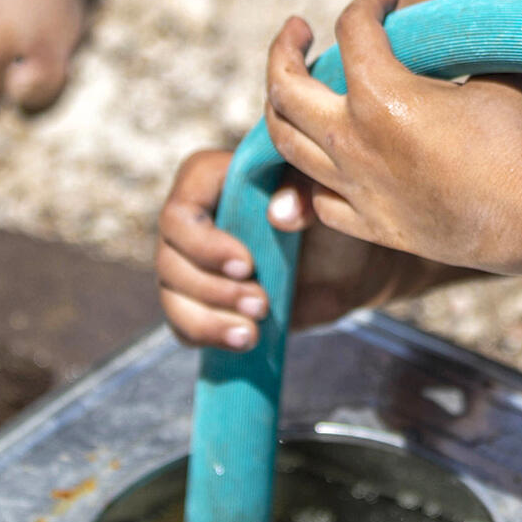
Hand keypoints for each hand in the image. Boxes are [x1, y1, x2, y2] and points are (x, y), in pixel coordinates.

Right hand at [154, 147, 424, 349]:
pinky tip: (245, 341)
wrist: (350, 263)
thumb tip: (279, 212)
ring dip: (209, 319)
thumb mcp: (326, 194)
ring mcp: (192, 263)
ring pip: (172, 295)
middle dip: (213, 289)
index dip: (204, 243)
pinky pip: (184, 324)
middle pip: (170, 259)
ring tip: (253, 332)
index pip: (181, 211)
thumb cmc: (333, 213)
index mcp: (212, 180)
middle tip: (262, 304)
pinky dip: (210, 335)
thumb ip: (306, 190)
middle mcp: (192, 220)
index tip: (246, 265)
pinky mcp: (202, 301)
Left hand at [264, 0, 521, 271]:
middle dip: (283, 49)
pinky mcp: (368, 223)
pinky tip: (326, 159)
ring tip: (290, 90)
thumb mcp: (493, 78)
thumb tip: (464, 29)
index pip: (353, 28)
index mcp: (380, 95)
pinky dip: (314, 175)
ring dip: (281, 109)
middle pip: (282, 87)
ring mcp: (354, 185)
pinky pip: (319, 197)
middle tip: (298, 30)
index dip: (369, 1)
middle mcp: (353, 140)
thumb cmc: (515, 142)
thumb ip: (465, 50)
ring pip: (284, 144)